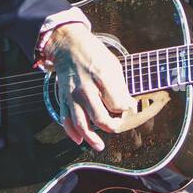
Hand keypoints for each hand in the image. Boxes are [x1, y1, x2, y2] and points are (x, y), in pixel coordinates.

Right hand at [45, 22, 134, 151]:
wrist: (69, 46)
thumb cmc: (94, 54)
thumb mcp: (113, 66)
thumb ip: (120, 88)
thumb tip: (127, 107)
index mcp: (102, 78)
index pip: (118, 105)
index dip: (126, 109)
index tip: (128, 107)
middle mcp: (86, 89)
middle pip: (101, 119)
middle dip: (113, 126)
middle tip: (117, 124)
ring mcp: (73, 96)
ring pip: (82, 125)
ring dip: (91, 139)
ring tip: (99, 146)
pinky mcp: (64, 99)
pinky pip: (66, 120)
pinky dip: (71, 132)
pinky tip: (79, 139)